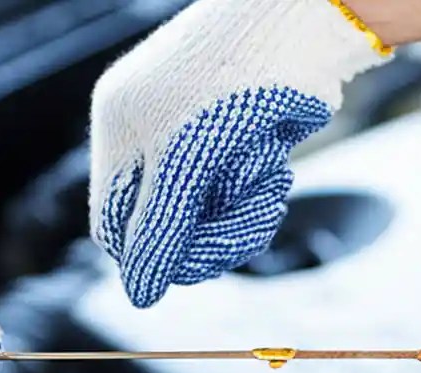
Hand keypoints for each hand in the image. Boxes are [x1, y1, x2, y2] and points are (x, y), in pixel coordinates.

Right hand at [88, 0, 389, 307]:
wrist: (306, 24)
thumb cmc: (236, 81)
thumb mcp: (185, 162)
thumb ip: (159, 231)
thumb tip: (140, 297)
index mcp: (119, 133)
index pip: (115, 230)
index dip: (151, 258)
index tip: (192, 263)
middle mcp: (152, 138)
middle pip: (166, 233)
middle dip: (211, 234)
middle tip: (256, 213)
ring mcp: (196, 140)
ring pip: (208, 221)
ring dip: (242, 214)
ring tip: (271, 180)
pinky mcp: (239, 142)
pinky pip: (238, 197)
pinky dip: (259, 191)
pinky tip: (277, 166)